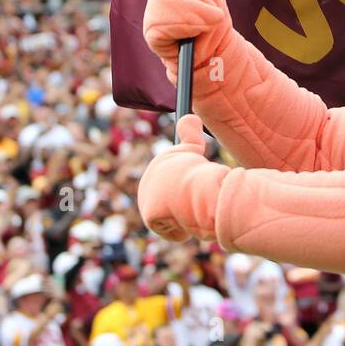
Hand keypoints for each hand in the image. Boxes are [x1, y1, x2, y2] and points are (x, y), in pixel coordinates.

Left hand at [137, 114, 227, 241]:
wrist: (196, 186)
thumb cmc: (197, 169)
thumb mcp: (193, 149)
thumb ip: (189, 133)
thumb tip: (188, 115)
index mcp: (156, 168)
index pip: (173, 184)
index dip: (189, 189)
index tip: (199, 190)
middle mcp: (146, 184)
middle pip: (172, 203)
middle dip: (186, 205)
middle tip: (199, 200)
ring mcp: (145, 200)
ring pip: (173, 217)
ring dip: (186, 216)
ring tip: (194, 207)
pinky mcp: (149, 216)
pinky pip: (172, 230)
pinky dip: (182, 229)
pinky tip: (188, 219)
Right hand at [141, 0, 233, 73]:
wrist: (214, 57)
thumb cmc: (213, 26)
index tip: (217, 11)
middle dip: (198, 6)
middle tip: (214, 20)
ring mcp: (152, 14)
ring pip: (164, 3)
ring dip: (192, 18)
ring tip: (203, 30)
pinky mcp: (151, 33)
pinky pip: (160, 24)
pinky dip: (182, 29)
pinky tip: (189, 38)